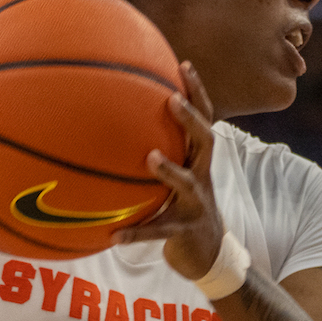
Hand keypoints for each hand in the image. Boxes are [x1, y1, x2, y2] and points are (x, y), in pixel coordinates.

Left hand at [112, 62, 225, 280]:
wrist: (208, 255)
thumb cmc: (182, 207)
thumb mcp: (175, 176)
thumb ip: (156, 151)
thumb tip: (117, 124)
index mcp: (196, 160)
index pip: (204, 118)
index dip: (197, 92)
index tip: (183, 65)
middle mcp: (201, 176)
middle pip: (205, 142)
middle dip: (191, 120)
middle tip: (172, 100)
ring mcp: (196, 204)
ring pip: (187, 183)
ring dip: (169, 170)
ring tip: (150, 158)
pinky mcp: (184, 231)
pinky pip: (158, 231)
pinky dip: (137, 232)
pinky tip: (114, 234)